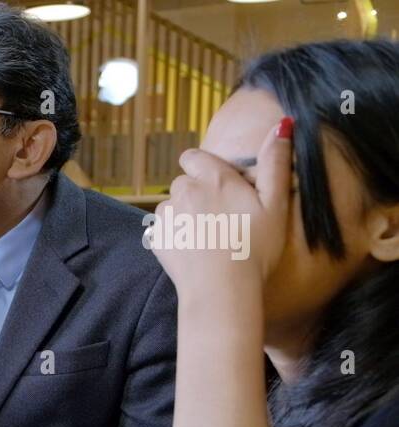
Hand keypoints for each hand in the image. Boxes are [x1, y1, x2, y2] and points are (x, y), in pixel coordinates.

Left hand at [150, 117, 292, 304]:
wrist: (223, 290)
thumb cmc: (254, 247)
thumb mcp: (276, 203)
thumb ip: (276, 162)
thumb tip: (283, 123)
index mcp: (212, 178)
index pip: (193, 156)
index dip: (205, 169)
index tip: (221, 188)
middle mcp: (183, 191)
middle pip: (183, 183)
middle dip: (197, 194)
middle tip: (221, 218)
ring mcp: (166, 216)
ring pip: (172, 207)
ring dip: (184, 215)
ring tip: (208, 237)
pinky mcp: (156, 239)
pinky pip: (163, 230)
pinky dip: (174, 236)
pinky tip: (194, 250)